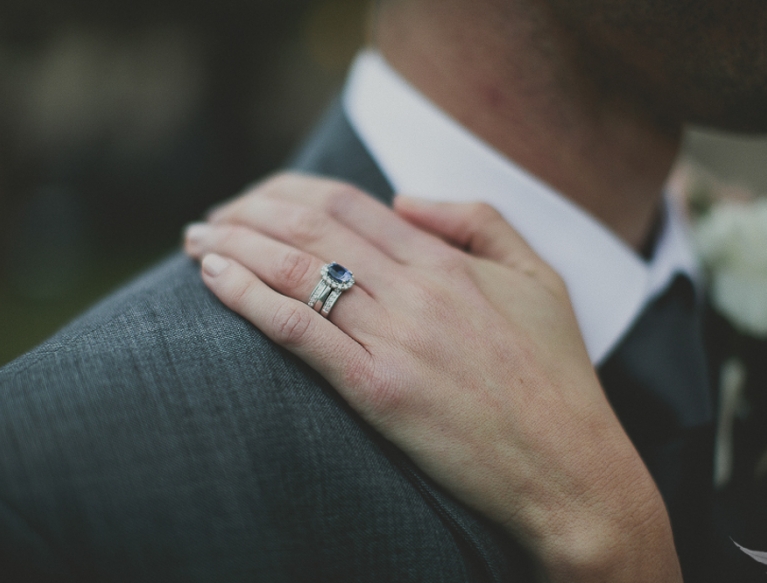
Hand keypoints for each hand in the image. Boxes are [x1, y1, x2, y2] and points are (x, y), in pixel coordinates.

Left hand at [183, 173, 681, 582]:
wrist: (570, 469)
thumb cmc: (558, 376)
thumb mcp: (540, 278)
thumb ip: (479, 221)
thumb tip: (405, 199)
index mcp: (449, 261)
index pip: (348, 204)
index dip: (288, 194)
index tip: (253, 201)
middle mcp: (417, 290)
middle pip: (310, 227)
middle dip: (248, 213)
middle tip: (210, 220)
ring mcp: (397, 339)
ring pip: (296, 270)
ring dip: (235, 247)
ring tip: (196, 242)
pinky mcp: (379, 391)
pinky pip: (300, 331)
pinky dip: (250, 299)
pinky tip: (215, 282)